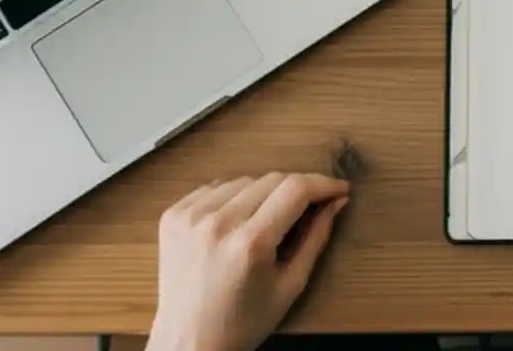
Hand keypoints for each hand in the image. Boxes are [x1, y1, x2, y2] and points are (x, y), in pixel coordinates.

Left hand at [147, 173, 350, 350]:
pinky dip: (233, 197)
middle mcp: (218, 224)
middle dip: (297, 190)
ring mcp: (190, 217)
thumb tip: (337, 201)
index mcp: (250, 244)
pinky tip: (236, 222)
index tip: (339, 189)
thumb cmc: (244, 321)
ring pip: (244, 180)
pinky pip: (215, 188)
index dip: (323, 183)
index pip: (296, 189)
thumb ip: (316, 237)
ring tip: (266, 221)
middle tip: (307, 209)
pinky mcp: (173, 216)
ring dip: (264, 193)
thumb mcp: (291, 285)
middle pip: (272, 179)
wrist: (189, 342)